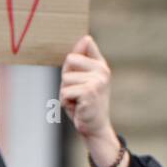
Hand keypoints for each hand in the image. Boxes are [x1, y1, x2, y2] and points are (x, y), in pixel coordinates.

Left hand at [62, 35, 125, 166]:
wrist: (95, 128)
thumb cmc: (85, 103)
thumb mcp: (84, 78)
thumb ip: (81, 60)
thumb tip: (85, 37)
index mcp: (101, 65)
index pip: (85, 43)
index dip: (76, 55)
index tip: (77, 65)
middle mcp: (102, 70)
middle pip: (69, 60)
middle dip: (66, 78)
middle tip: (77, 92)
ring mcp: (97, 81)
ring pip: (65, 79)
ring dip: (66, 93)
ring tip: (78, 101)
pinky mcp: (89, 93)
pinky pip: (64, 92)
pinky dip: (66, 102)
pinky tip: (77, 108)